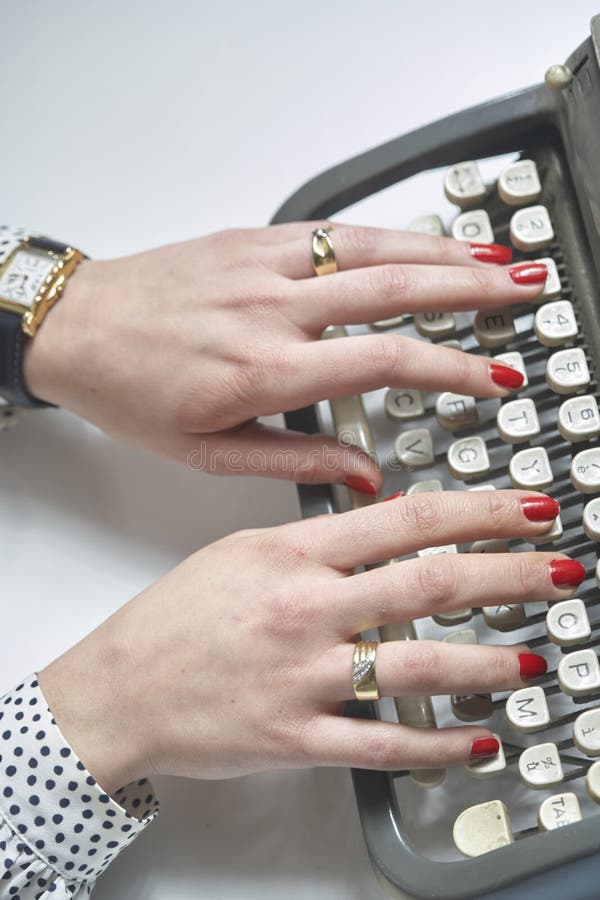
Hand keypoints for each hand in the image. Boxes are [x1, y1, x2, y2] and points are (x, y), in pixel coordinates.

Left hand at [24, 225, 546, 487]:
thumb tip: (364, 476)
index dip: (449, 369)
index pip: (382, 362)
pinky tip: (416, 239)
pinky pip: (329, 230)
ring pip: (368, 248)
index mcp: (262, 370)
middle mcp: (268, 309)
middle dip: (469, 289)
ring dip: (438, 250)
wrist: (73, 329)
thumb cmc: (130, 391)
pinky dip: (382, 233)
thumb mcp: (208, 452)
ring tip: (490, 258)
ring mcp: (259, 264)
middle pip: (392, 288)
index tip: (490, 378)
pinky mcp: (248, 240)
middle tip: (523, 290)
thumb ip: (295, 461)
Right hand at [38, 489, 579, 794]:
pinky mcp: (297, 736)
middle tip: (560, 569)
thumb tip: (387, 521)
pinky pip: (382, 744)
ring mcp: (304, 677)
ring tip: (536, 658)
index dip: (478, 512)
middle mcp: (306, 611)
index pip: (406, 521)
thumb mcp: (242, 550)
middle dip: (508, 574)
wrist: (119, 687)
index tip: (524, 508)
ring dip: (489, 662)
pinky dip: (438, 745)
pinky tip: (478, 742)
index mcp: (292, 556)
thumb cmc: (175, 617)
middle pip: (429, 585)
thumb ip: (316, 536)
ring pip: (419, 666)